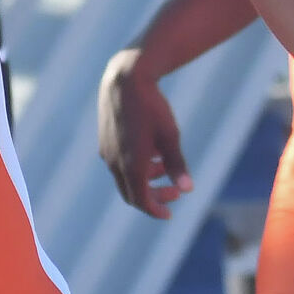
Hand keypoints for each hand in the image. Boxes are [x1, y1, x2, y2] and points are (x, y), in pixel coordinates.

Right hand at [98, 49, 192, 218]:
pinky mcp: (105, 141)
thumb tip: (188, 190)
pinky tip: (151, 153)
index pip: (141, 200)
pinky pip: (119, 165)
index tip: (169, 214)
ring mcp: (107, 152)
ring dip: (145, 180)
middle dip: (154, 197)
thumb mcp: (170, 136)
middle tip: (175, 193)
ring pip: (125, 178)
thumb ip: (177, 165)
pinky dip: (135, 168)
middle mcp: (114, 163)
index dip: (155, 210)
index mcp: (131, 165)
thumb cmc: (152, 108)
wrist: (126, 79)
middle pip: (132, 193)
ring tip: (165, 168)